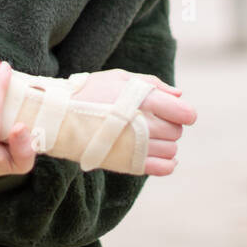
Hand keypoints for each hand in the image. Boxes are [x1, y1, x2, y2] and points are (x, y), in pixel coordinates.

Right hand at [70, 69, 196, 175]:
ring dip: (165, 144)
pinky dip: (166, 164)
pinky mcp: (128, 164)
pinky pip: (163, 168)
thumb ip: (152, 84)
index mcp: (145, 101)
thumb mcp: (120, 78)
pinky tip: (156, 155)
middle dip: (170, 126)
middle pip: (176, 132)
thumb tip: (179, 95)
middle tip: (152, 121)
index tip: (179, 113)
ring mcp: (137, 146)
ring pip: (171, 150)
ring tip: (147, 137)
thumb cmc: (91, 93)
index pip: (184, 113)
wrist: (61, 117)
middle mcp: (144, 125)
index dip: (185, 113)